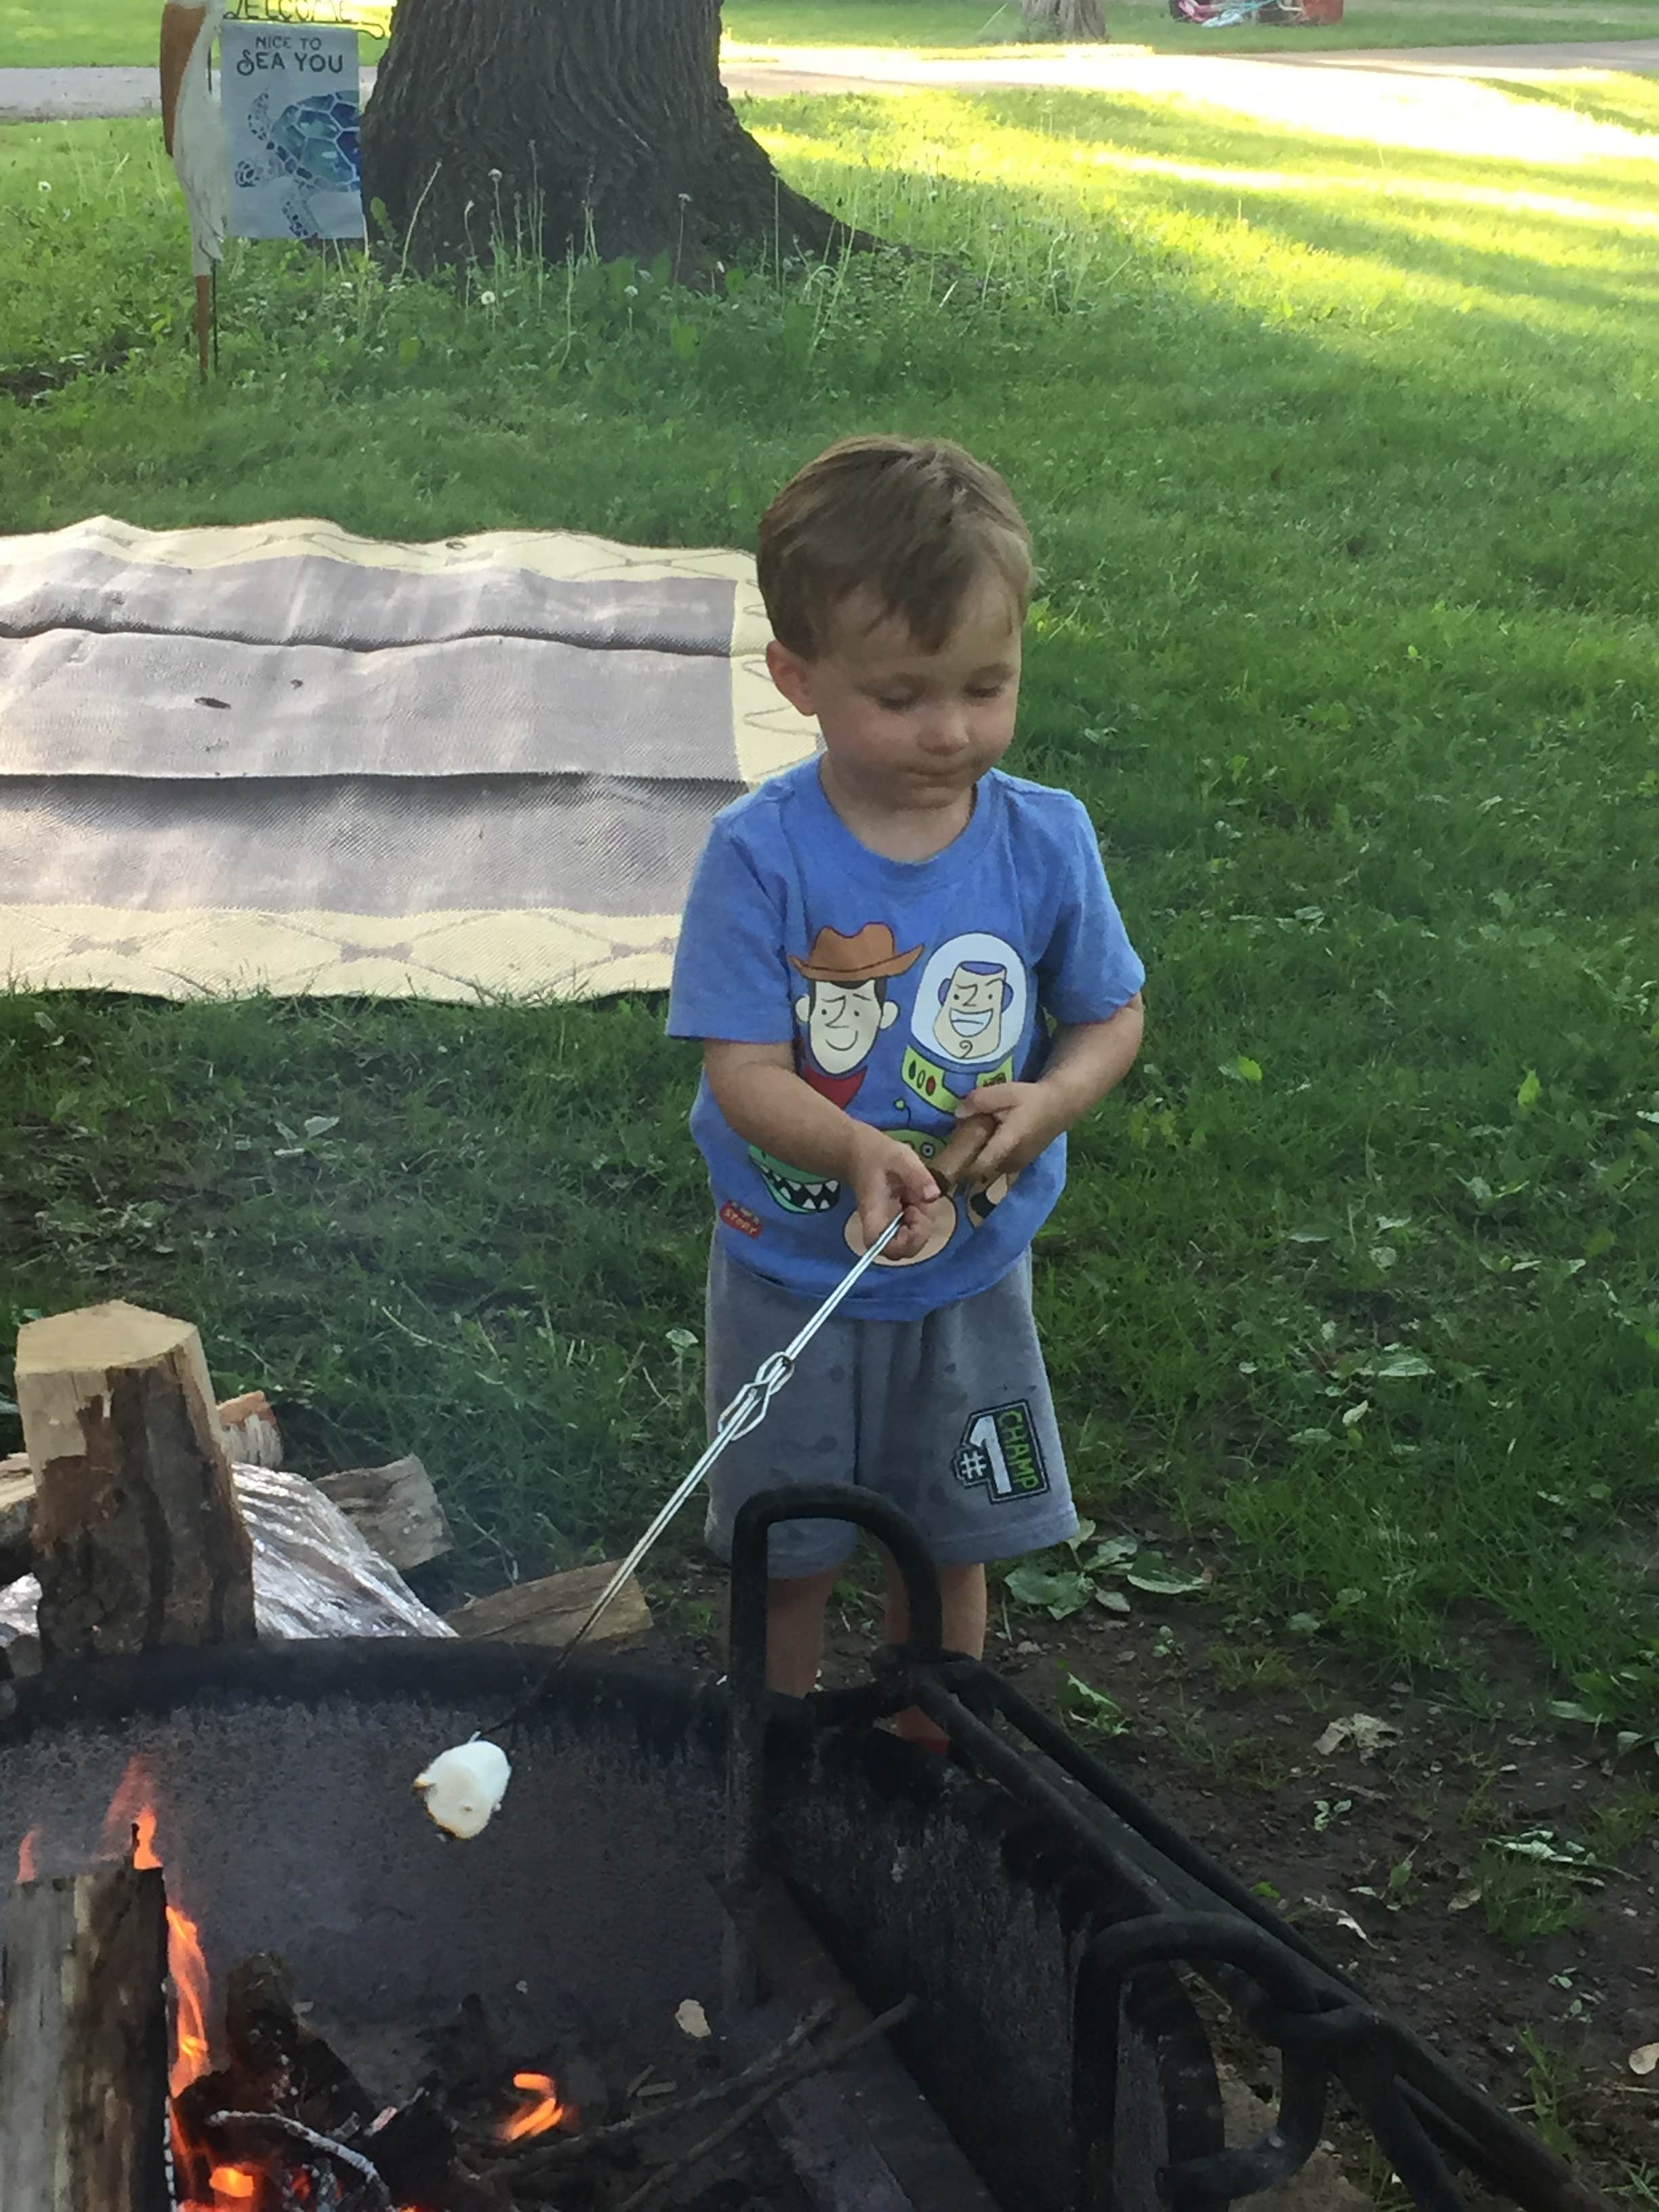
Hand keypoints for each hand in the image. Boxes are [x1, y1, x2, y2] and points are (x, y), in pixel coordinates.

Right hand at [845, 1127, 941, 1260]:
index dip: (901, 1241)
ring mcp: (888, 1229)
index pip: (879, 1244)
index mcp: (874, 1215)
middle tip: (917, 1203)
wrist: (863, 1155)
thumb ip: (917, 1176)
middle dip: (919, 1231)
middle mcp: (879, 1228)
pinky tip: (915, 1201)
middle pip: (900, 1251)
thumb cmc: (879, 1155)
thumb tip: (933, 1196)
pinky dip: (921, 1220)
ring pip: (910, 1245)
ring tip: (915, 1198)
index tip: (913, 1213)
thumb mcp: (901, 1158)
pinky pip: (912, 1234)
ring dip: (922, 1224)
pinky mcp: (896, 1226)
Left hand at [955, 1082, 1070, 1184]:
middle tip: (954, 1146)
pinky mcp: (1020, 1165)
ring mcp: (1018, 1166)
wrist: (1059, 1106)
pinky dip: (989, 1157)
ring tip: (970, 1142)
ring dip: (979, 1159)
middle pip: (981, 1169)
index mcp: (1008, 1142)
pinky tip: (986, 1142)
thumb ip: (981, 1101)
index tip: (945, 1163)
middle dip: (967, 1160)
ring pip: (989, 1169)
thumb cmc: (1031, 1098)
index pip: (982, 1164)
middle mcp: (1013, 1160)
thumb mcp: (1005, 1092)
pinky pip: (998, 1166)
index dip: (961, 1167)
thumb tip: (957, 1113)